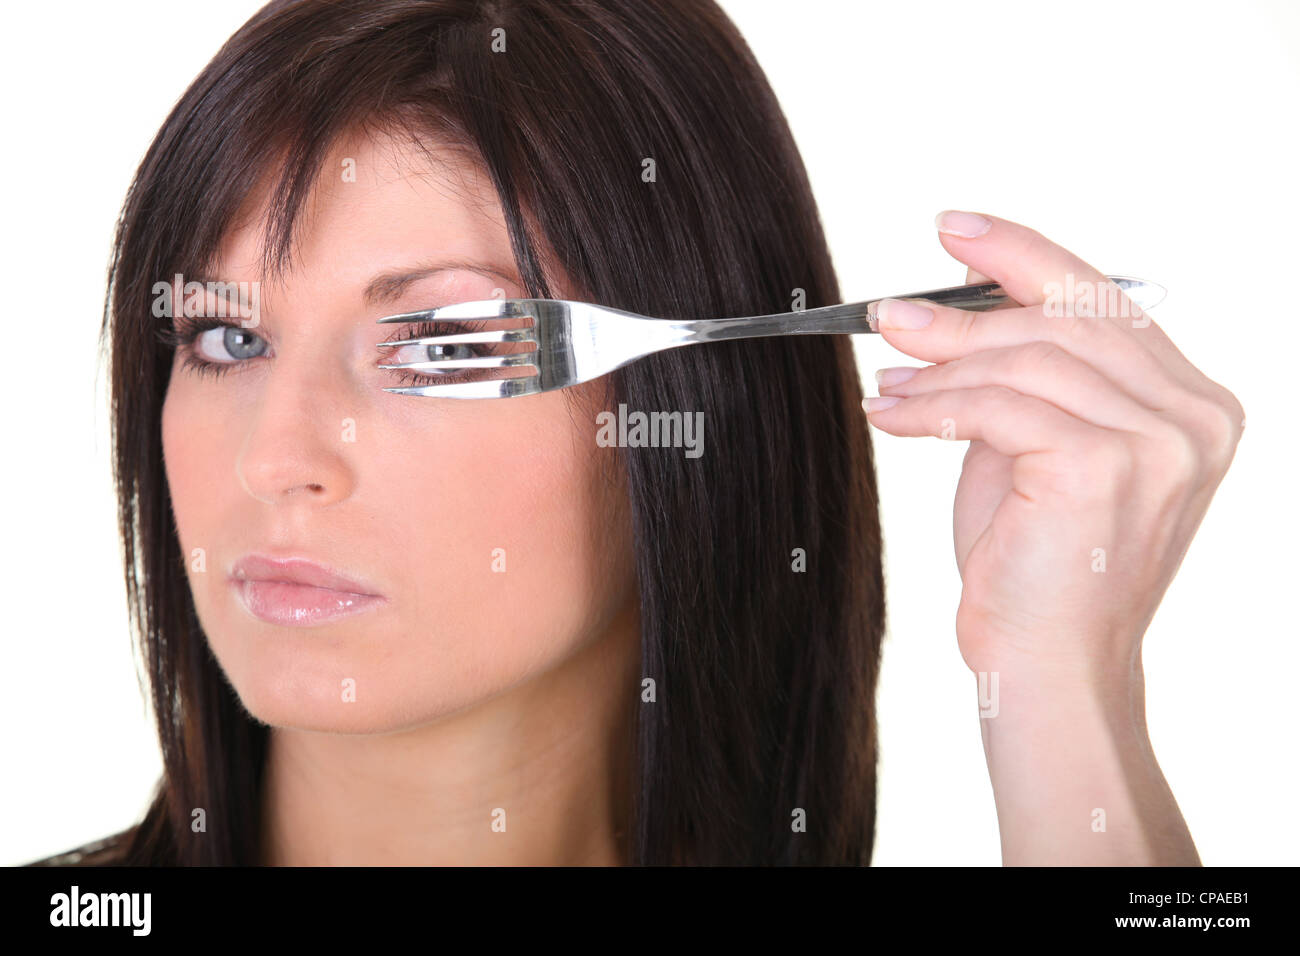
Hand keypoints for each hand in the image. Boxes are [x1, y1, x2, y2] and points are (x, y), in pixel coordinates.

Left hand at [863, 211, 1244, 686]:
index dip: (1025, 254)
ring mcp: (1160, 441)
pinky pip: (999, 407)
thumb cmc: (1036, 563)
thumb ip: (1019, 373)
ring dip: (940, 363)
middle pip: (1064, 321)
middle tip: (889, 314)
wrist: (1046, 662)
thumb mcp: (1032, 447)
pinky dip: (933, 406)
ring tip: (885, 376)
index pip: (1103, 300)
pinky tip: (892, 416)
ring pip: (1027, 361)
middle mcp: (1193, 415)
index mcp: (1191, 403)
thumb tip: (955, 294)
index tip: (956, 228)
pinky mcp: (1105, 467)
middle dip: (964, 312)